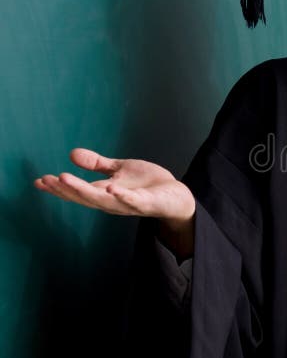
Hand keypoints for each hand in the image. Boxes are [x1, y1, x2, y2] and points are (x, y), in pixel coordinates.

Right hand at [34, 148, 194, 223]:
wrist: (176, 195)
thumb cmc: (148, 184)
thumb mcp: (120, 169)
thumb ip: (98, 164)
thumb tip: (72, 153)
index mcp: (104, 193)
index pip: (77, 192)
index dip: (58, 187)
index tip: (39, 180)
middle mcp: (112, 201)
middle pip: (84, 197)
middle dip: (65, 189)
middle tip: (47, 180)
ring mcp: (129, 204)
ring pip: (102, 201)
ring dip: (84, 191)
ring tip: (65, 179)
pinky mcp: (147, 203)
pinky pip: (133, 202)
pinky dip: (122, 197)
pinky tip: (112, 188)